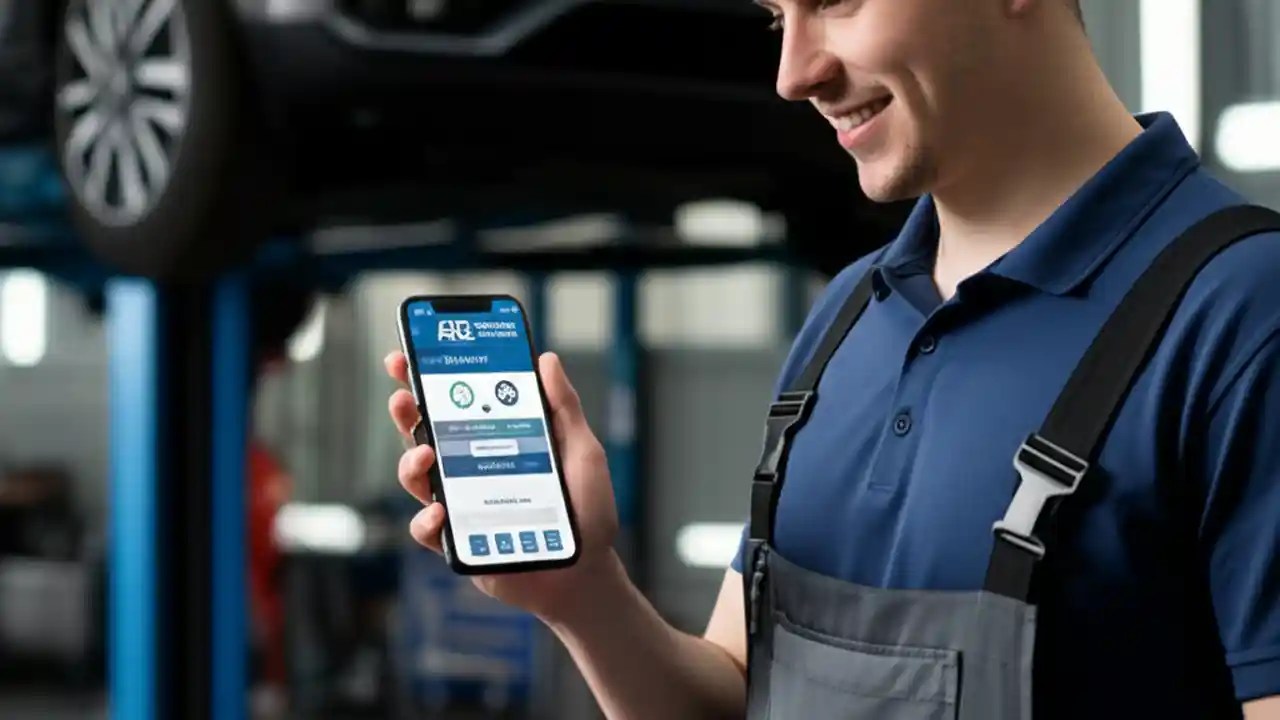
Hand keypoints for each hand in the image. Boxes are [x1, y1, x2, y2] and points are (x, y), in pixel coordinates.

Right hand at [384, 350, 620, 621]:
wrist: (587, 572)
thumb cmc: (587, 510)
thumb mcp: (582, 452)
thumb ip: (564, 407)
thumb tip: (546, 359)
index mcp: (496, 440)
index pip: (456, 403)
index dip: (428, 378)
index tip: (408, 355)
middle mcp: (471, 468)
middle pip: (426, 433)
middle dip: (406, 409)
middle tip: (402, 394)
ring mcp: (462, 504)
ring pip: (418, 478)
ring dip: (411, 462)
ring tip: (425, 452)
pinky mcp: (460, 542)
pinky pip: (428, 530)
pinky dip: (427, 521)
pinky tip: (440, 513)